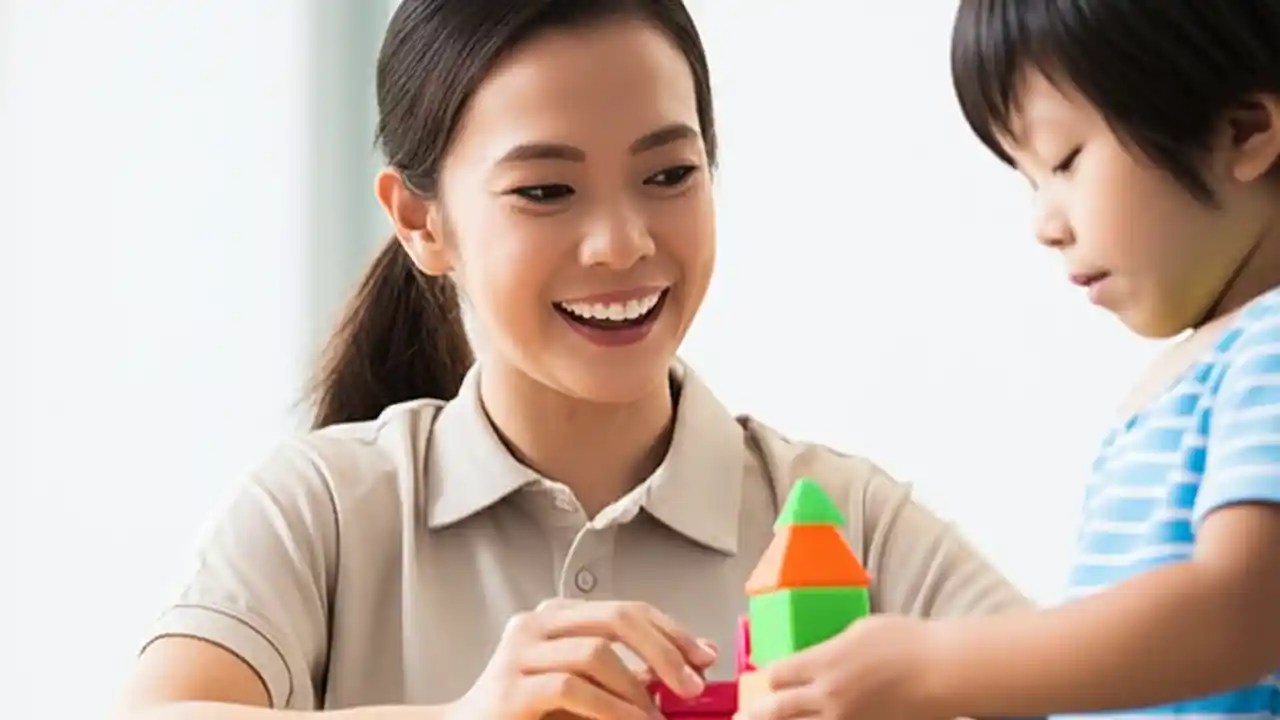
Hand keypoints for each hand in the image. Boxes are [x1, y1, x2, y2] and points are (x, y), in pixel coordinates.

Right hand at [448, 598, 717, 719]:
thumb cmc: (527, 716)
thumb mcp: (586, 690)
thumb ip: (625, 676)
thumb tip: (685, 669)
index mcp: (558, 617)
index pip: (628, 609)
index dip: (672, 631)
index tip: (705, 657)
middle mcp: (537, 623)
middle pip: (618, 618)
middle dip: (665, 651)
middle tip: (693, 686)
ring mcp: (518, 651)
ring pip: (597, 653)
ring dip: (638, 692)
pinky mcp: (509, 687)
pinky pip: (572, 687)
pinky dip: (611, 708)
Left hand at [735, 614, 947, 719]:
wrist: (943, 670)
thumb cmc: (905, 641)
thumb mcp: (858, 630)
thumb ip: (830, 648)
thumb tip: (818, 658)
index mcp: (822, 662)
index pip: (777, 676)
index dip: (769, 680)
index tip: (769, 681)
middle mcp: (826, 695)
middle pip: (776, 711)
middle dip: (755, 716)